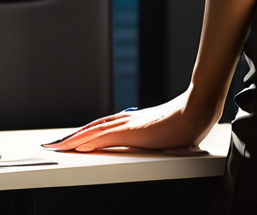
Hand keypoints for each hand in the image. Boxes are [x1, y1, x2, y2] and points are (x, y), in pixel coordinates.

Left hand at [42, 87, 219, 152]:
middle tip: (56, 144)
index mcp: (139, 121)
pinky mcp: (133, 132)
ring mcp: (131, 125)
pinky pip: (104, 137)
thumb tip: (155, 137)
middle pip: (96, 127)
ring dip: (75, 138)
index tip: (74, 139)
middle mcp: (131, 120)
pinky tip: (76, 146)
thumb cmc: (191, 120)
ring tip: (58, 146)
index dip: (88, 133)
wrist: (200, 109)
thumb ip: (157, 132)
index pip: (106, 126)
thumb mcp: (170, 128)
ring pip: (95, 130)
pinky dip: (87, 141)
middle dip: (75, 136)